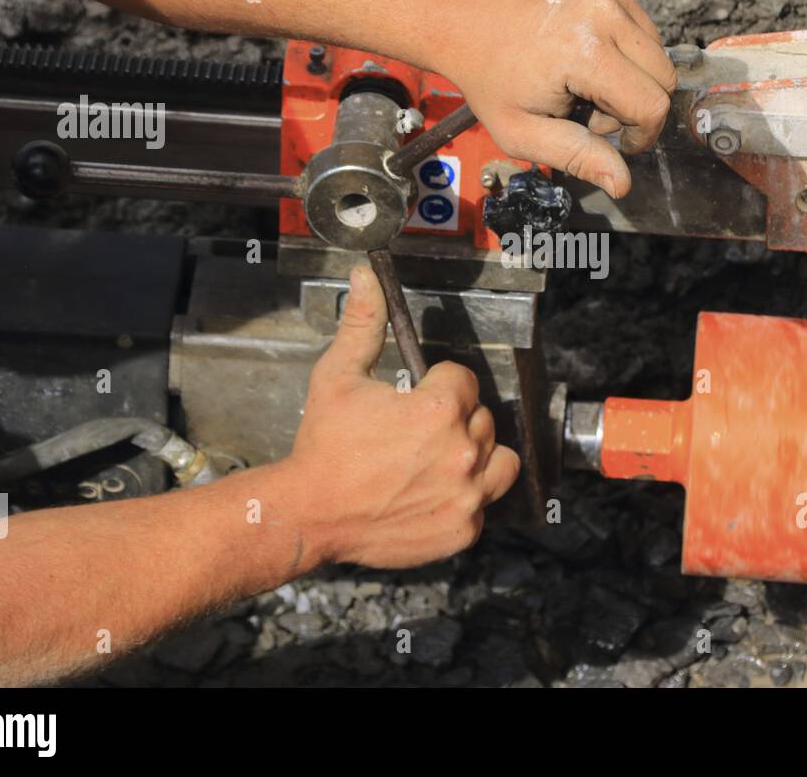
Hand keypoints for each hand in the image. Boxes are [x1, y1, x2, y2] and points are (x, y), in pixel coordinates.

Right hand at [281, 264, 519, 567]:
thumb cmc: (323, 447)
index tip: (416, 397)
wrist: (308, 514)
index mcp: (439, 409)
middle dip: (454, 420)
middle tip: (416, 433)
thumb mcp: (338, 377)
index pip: (463, 379)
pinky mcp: (463, 528)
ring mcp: (466, 494)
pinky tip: (432, 492)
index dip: (438, 384)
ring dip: (476, 456)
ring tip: (439, 459)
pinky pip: (484, 503)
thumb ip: (363, 325)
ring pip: (498, 460)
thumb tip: (366, 278)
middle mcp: (461, 451)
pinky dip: (465, 498)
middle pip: (481, 418)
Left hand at [437, 0, 676, 198]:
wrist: (461, 18)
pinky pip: (639, 17)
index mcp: (585, 49)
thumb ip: (576, 157)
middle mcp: (604, 7)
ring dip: (628, 71)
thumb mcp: (522, 132)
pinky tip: (581, 42)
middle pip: (663, 75)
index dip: (640, 133)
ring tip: (580, 75)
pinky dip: (620, 38)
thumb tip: (623, 183)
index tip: (611, 138)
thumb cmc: (487, 77)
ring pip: (655, 47)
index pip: (653, 104)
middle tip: (587, 107)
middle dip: (634, 102)